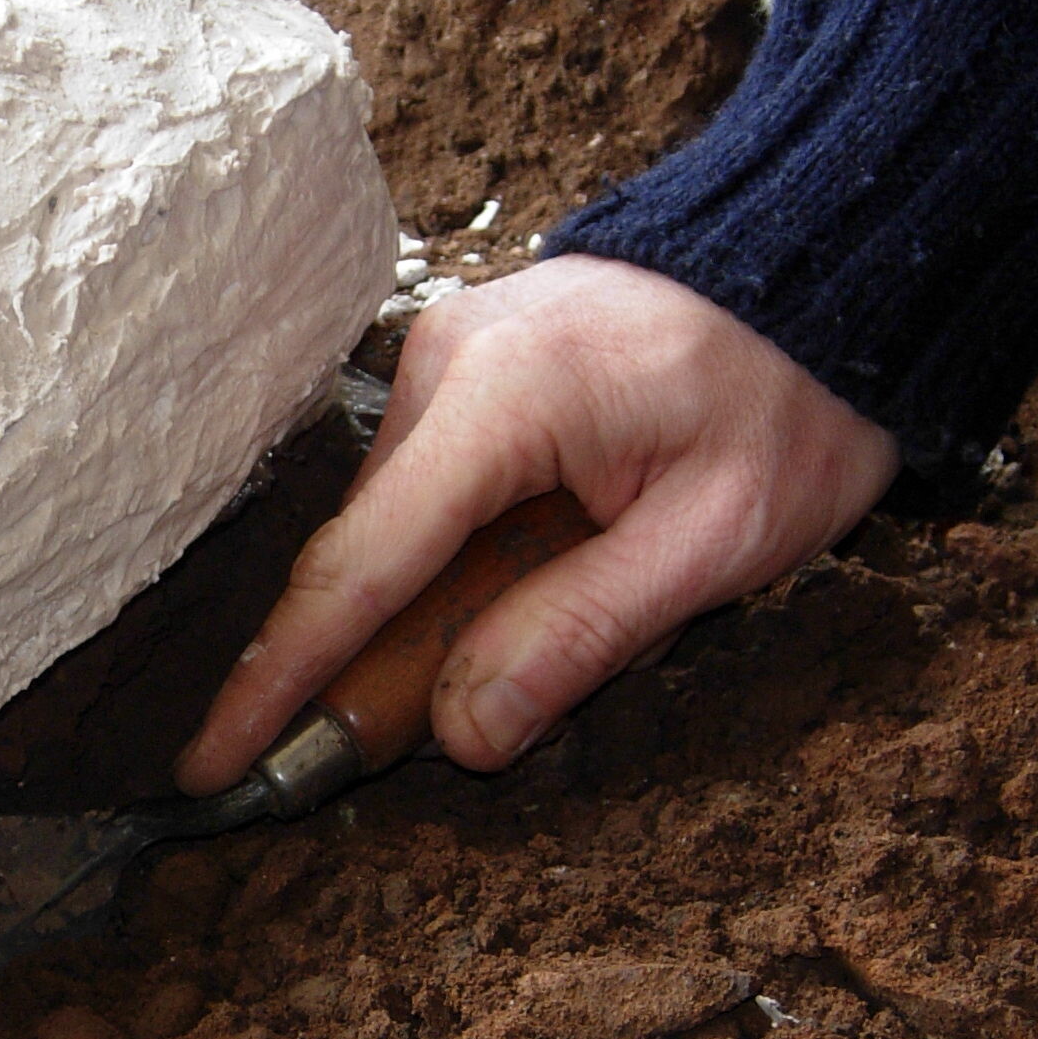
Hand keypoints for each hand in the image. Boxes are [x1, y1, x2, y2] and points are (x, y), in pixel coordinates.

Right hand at [174, 254, 904, 789]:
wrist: (823, 271)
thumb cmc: (791, 401)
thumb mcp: (716, 543)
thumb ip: (581, 636)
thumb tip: (460, 736)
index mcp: (502, 398)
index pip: (360, 567)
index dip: (280, 680)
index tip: (214, 766)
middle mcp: (444, 363)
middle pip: (371, 559)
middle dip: (386, 666)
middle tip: (436, 746)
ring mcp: (448, 356)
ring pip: (403, 535)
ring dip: (452, 611)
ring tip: (575, 610)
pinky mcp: (467, 368)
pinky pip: (436, 496)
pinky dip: (472, 560)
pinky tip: (561, 566)